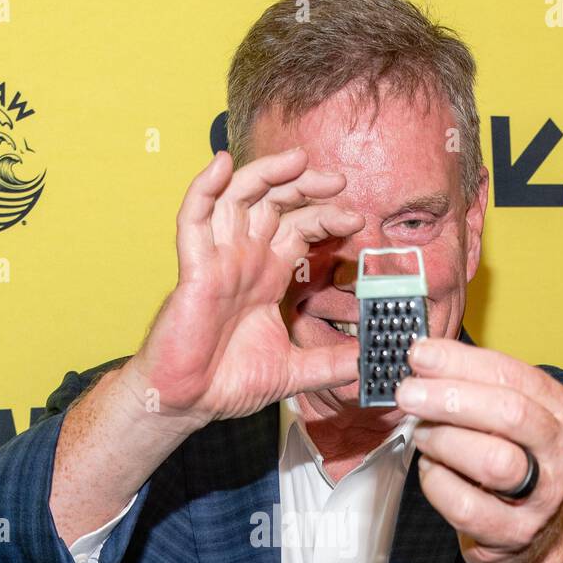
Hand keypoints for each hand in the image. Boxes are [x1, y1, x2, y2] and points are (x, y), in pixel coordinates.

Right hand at [124, 147, 363, 424]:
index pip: (299, 228)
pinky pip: (193, 218)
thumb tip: (372, 361)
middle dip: (305, 185)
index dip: (326, 216)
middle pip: (274, 202)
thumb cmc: (229, 381)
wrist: (190, 402)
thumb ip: (332, 364)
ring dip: (266, 173)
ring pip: (238, 198)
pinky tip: (221, 165)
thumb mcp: (295, 371)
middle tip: (338, 181)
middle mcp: (244, 259)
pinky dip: (204, 188)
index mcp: (268, 275)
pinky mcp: (194, 269)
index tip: (356, 220)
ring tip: (297, 160)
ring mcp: (218, 259)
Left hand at [395, 339, 562, 562]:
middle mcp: (559, 451)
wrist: (542, 530)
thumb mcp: (506, 418)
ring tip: (422, 435)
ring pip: (494, 462)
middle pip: (510, 414)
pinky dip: (437, 484)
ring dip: (445, 442)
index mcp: (559, 411)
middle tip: (409, 394)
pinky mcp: (515, 533)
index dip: (462, 362)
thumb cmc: (514, 460)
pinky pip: (466, 506)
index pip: (512, 375)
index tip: (420, 355)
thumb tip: (423, 360)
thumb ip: (473, 388)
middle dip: (452, 399)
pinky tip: (431, 471)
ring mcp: (542, 496)